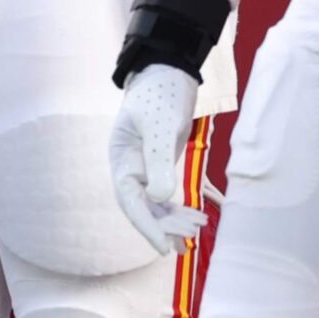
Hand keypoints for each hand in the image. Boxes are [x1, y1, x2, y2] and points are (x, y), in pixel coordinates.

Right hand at [109, 65, 203, 253]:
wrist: (169, 71)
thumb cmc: (160, 94)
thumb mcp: (161, 124)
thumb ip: (159, 159)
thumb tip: (160, 198)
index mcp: (122, 159)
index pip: (130, 200)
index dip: (146, 226)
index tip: (163, 246)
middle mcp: (129, 168)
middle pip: (143, 207)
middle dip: (165, 225)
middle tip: (191, 233)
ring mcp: (144, 168)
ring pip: (154, 205)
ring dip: (173, 221)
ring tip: (196, 231)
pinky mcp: (158, 166)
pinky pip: (164, 197)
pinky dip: (177, 210)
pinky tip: (193, 221)